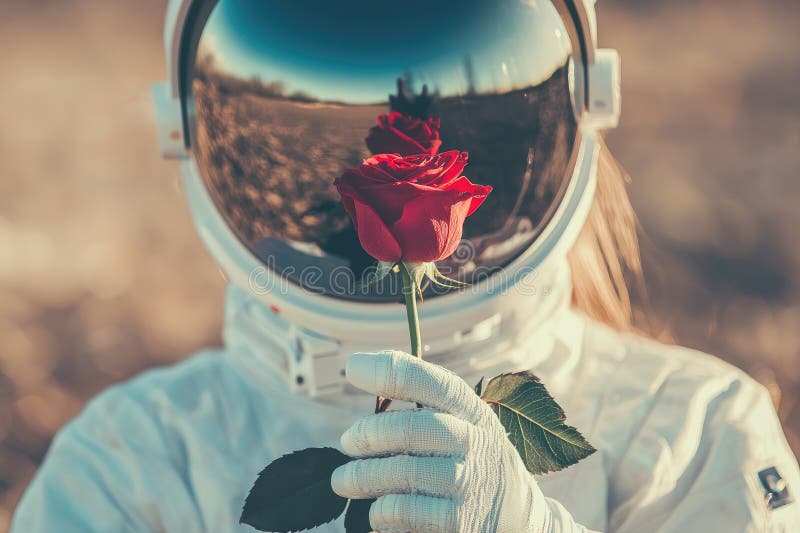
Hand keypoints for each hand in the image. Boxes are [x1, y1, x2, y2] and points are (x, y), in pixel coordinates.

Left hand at [331, 350, 550, 532]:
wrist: (523, 522)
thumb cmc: (473, 464)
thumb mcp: (466, 427)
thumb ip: (425, 405)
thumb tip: (360, 370)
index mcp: (473, 411)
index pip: (433, 383)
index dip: (390, 371)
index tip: (353, 367)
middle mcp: (476, 442)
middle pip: (411, 429)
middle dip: (368, 434)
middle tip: (347, 443)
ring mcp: (470, 484)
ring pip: (404, 472)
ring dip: (363, 476)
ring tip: (342, 481)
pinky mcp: (462, 523)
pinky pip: (407, 512)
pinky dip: (381, 511)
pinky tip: (375, 511)